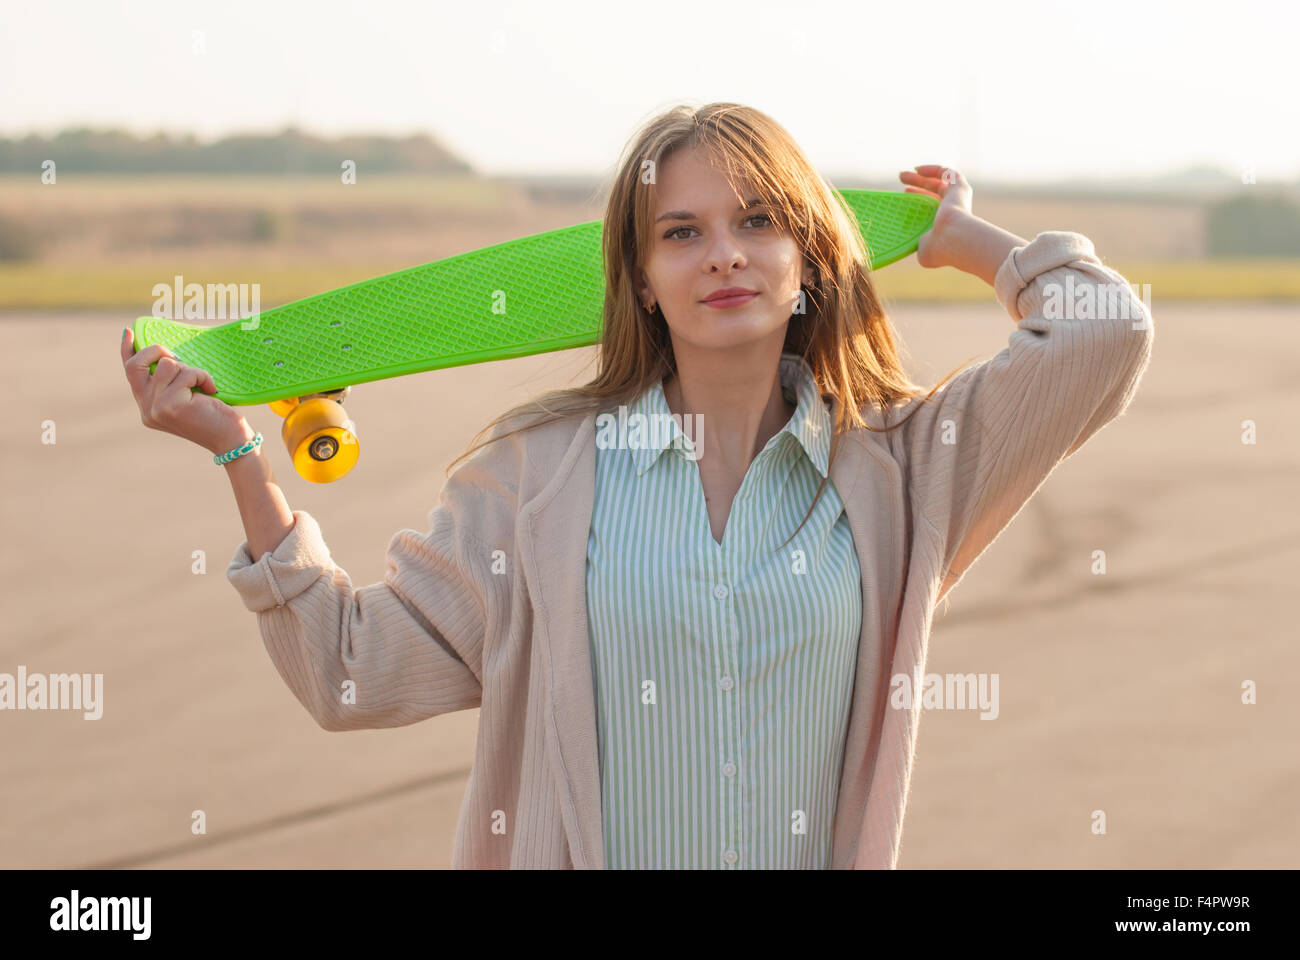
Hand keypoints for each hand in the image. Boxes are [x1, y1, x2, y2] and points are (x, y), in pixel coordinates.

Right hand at [120, 327, 252, 455]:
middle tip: (178, 356)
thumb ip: (169, 383)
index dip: (126, 350)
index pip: (131, 374)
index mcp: (148, 406)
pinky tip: (211, 391)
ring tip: (203, 385)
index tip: (128, 331)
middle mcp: (146, 409)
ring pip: (167, 365)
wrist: (230, 440)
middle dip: (155, 351)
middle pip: (136, 365)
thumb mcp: (186, 398)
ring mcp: (155, 408)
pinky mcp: (170, 405)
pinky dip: (202, 376)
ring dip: (189, 369)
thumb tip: (163, 355)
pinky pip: (185, 373)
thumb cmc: (214, 416)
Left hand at [898, 165, 973, 268]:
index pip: (931, 209)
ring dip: (921, 177)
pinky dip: (933, 169)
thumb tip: (907, 244)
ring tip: (902, 175)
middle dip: (917, 186)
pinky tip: (918, 169)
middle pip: (933, 193)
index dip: (918, 200)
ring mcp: (958, 199)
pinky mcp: (960, 188)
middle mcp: (953, 211)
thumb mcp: (922, 249)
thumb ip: (917, 243)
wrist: (954, 238)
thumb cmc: (938, 248)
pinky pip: (948, 173)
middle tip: (901, 181)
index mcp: (945, 225)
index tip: (904, 195)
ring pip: (939, 182)